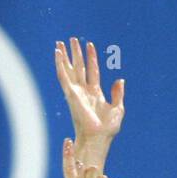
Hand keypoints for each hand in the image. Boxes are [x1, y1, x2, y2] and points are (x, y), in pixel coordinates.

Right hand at [55, 39, 123, 155]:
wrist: (98, 138)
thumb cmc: (107, 129)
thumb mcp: (118, 108)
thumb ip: (117, 93)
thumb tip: (120, 79)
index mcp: (95, 94)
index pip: (92, 71)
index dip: (92, 58)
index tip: (90, 45)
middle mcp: (84, 92)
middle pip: (79, 67)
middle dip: (76, 53)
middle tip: (72, 39)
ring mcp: (76, 92)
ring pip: (69, 69)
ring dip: (65, 56)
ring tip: (60, 43)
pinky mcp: (70, 94)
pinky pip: (63, 76)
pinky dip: (59, 64)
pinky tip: (57, 53)